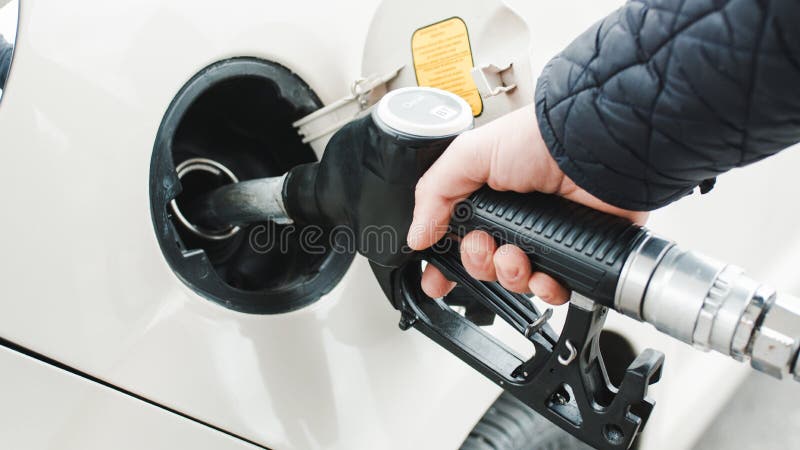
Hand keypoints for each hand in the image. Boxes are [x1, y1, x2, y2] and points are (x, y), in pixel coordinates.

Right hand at [406, 104, 646, 304]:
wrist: (590, 152)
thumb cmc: (537, 141)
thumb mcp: (469, 155)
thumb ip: (433, 194)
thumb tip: (415, 236)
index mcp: (484, 200)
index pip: (454, 240)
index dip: (442, 265)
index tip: (434, 281)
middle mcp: (511, 221)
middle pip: (481, 265)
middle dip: (478, 263)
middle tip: (485, 246)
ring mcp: (541, 240)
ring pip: (513, 281)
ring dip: (509, 274)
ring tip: (517, 255)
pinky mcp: (570, 255)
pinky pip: (550, 290)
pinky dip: (544, 288)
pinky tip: (543, 274)